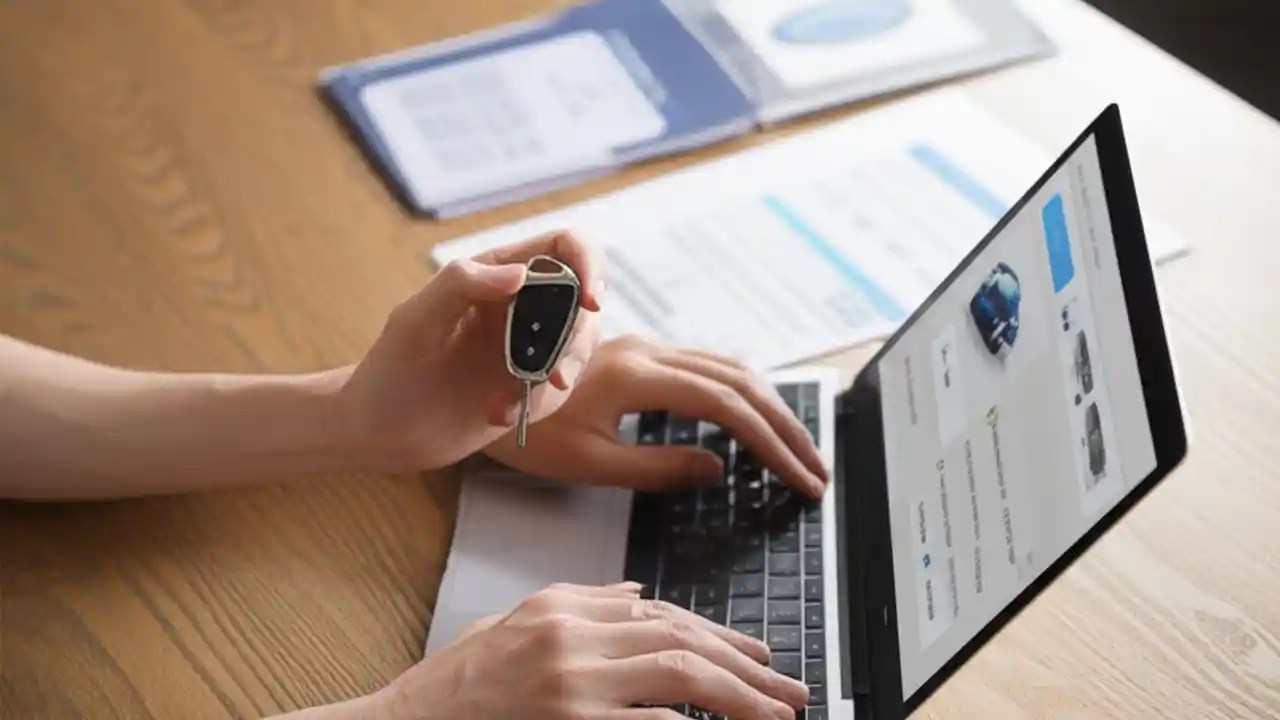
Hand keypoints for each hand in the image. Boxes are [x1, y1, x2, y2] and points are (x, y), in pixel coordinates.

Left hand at [340, 231, 603, 471]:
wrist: (381, 432)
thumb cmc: (391, 368)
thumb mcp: (416, 319)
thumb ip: (461, 285)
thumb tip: (521, 273)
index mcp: (497, 273)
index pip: (564, 247)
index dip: (589, 263)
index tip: (591, 300)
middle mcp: (522, 306)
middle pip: (584, 303)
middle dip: (575, 340)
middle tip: (551, 377)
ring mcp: (531, 347)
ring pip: (579, 348)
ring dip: (554, 377)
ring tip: (506, 405)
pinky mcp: (534, 387)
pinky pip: (560, 389)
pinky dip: (536, 403)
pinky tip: (498, 415)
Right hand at [372, 583, 807, 719]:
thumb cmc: (454, 689)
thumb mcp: (513, 626)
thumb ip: (580, 605)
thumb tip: (637, 594)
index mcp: (561, 606)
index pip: (659, 613)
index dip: (717, 635)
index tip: (758, 657)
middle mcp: (570, 634)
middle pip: (680, 639)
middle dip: (745, 665)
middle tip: (788, 689)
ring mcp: (571, 681)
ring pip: (678, 674)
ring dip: (738, 696)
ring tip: (777, 714)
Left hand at [484, 337, 827, 497]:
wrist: (462, 390)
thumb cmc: (516, 432)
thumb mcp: (586, 463)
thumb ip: (656, 467)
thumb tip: (718, 469)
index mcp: (634, 375)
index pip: (727, 406)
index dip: (773, 443)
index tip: (801, 480)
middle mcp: (645, 351)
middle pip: (741, 381)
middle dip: (786, 428)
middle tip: (818, 472)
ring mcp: (642, 349)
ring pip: (728, 368)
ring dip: (770, 409)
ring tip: (799, 451)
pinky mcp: (636, 356)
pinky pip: (705, 367)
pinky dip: (741, 394)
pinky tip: (754, 418)